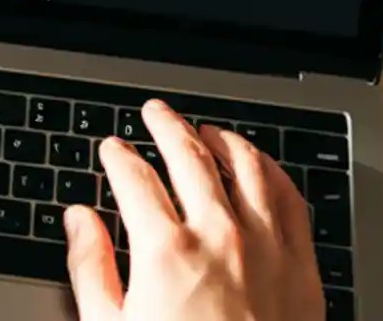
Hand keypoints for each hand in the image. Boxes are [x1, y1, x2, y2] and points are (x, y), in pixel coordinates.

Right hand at [65, 99, 323, 320]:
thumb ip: (91, 268)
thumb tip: (79, 220)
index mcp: (164, 252)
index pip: (134, 178)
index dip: (118, 156)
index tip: (112, 148)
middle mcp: (218, 237)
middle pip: (189, 156)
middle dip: (167, 126)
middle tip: (155, 113)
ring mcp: (266, 248)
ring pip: (245, 166)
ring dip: (221, 138)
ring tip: (206, 130)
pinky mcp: (302, 266)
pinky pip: (290, 197)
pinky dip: (271, 170)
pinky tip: (259, 165)